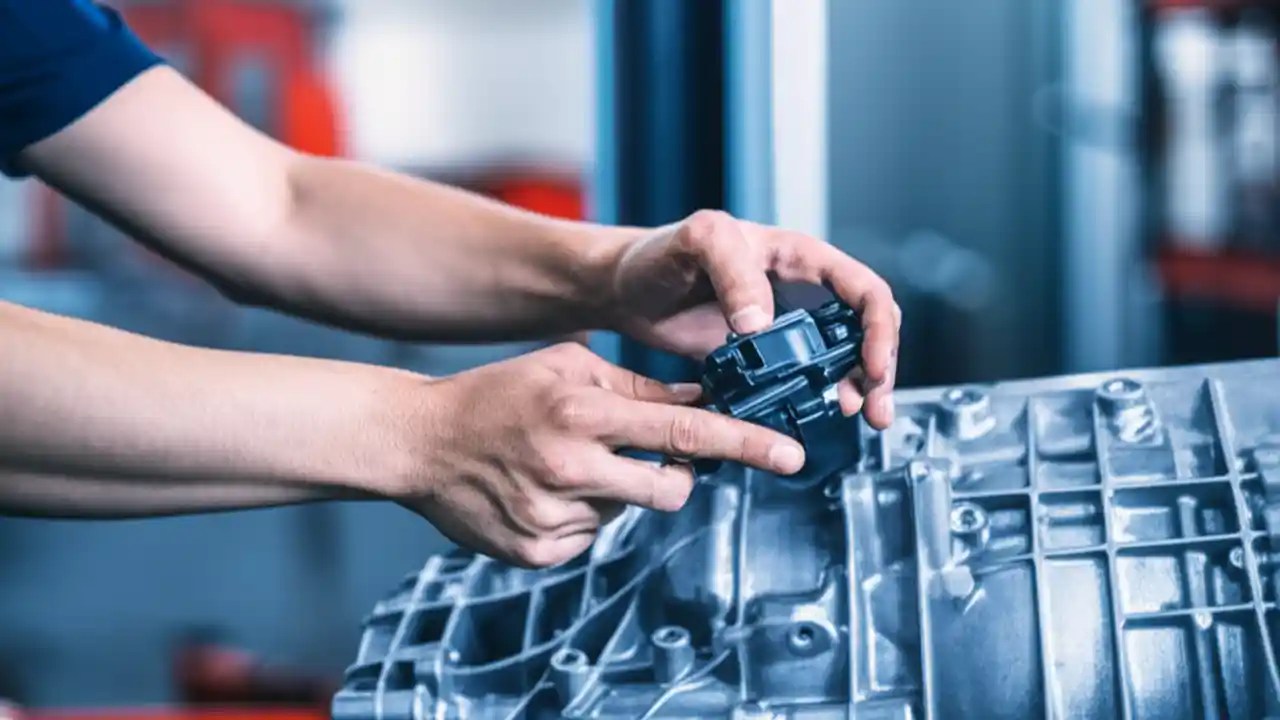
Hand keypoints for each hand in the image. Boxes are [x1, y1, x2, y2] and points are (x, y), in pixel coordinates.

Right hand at [398, 343, 805, 567]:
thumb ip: (636, 387)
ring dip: (615, 490)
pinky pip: (592, 538)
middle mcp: (571, 467)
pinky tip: (542, 490)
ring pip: (629, 512)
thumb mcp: (566, 368)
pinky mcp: (537, 551)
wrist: (416, 441)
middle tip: (634, 452)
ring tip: (564, 464)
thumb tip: (700, 402)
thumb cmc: (495, 394)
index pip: (686, 433)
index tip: (791, 454)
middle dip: (673, 474)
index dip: (746, 443)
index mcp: (582, 412)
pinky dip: (581, 516)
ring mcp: (553, 516)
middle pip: (671, 488)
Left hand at [606, 210, 899, 427]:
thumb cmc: (658, 252)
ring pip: (840, 357)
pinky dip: (812, 399)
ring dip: (854, 386)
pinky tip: (810, 417)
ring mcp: (784, 327)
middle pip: (865, 328)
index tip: (873, 366)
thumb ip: (732, 271)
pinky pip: (801, 379)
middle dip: (878, 368)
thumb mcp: (698, 241)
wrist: (625, 289)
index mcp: (799, 257)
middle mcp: (800, 291)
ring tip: (850, 415)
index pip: (864, 288)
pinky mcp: (761, 359)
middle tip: (871, 409)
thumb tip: (762, 323)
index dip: (880, 328)